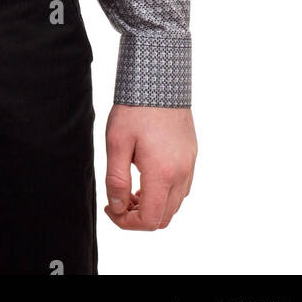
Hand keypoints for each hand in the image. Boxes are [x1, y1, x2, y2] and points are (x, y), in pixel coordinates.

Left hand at [104, 104, 196, 229]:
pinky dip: (165, 194)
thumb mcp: (116, 142)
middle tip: (119, 200)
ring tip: (131, 188)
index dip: (126, 222)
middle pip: (164, 218)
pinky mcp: (191, 155)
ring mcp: (189, 165)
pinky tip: (147, 177)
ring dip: (153, 206)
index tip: (110, 208)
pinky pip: (182, 188)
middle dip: (139, 217)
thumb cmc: (135, 108)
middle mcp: (181, 174)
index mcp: (162, 173)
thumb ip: (116, 179)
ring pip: (175, 205)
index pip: (149, 220)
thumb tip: (116, 207)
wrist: (159, 78)